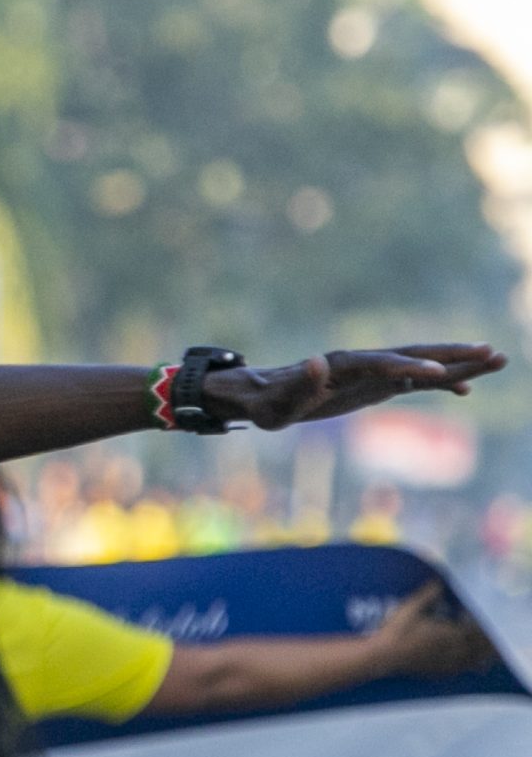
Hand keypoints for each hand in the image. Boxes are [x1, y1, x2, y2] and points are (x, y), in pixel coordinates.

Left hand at [202, 343, 506, 429]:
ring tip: (497, 360)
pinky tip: (463, 390)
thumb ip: (298, 386)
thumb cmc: (264, 402)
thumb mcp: (276, 401)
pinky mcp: (372, 384)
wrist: (259, 396)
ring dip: (457, 363)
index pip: (383, 364)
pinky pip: (413, 381)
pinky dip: (438, 382)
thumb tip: (317, 361)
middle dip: (453, 354)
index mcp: (341, 364)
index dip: (410, 367)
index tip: (440, 372)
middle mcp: (361, 362)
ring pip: (420, 364)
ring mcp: (370, 372)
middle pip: (414, 355)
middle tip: (494, 353)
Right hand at [369, 583, 497, 679]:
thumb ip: (427, 595)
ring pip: (470, 661)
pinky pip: (456, 670)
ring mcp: (444, 663)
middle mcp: (452, 649)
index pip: (474, 629)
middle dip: (486, 642)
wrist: (381, 656)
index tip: (476, 617)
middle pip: (477, 647)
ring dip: (481, 657)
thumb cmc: (396, 630)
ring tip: (488, 655)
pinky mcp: (434, 671)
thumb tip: (439, 581)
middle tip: (491, 637)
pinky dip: (465, 667)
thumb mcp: (410, 607)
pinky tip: (466, 666)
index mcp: (449, 633)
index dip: (479, 624)